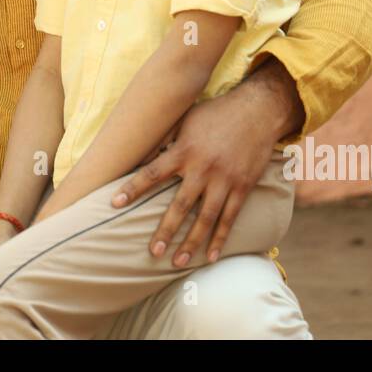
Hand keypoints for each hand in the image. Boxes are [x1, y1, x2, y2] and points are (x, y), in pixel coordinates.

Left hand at [111, 60, 301, 266]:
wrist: (257, 109)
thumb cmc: (216, 113)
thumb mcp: (185, 118)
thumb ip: (164, 138)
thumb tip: (140, 154)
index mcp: (184, 150)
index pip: (152, 173)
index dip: (132, 188)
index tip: (114, 204)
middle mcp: (203, 168)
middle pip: (180, 205)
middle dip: (165, 230)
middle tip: (153, 252)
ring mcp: (224, 179)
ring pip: (205, 217)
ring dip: (191, 242)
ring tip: (178, 261)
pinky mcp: (243, 186)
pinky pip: (230, 217)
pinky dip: (220, 238)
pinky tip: (211, 256)